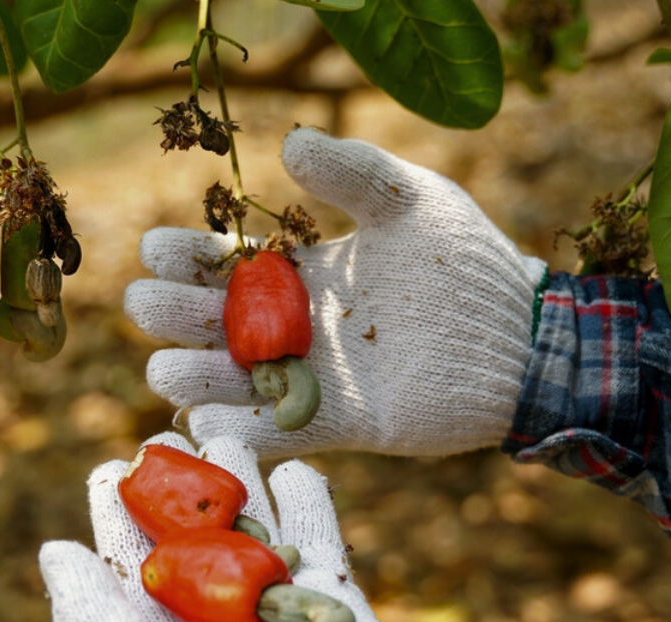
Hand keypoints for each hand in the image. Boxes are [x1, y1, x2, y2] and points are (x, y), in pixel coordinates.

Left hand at [39, 433, 442, 621]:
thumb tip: (55, 549)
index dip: (116, 512)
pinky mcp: (332, 598)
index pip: (129, 559)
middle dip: (183, 485)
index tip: (109, 468)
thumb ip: (87, 612)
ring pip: (255, 524)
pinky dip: (307, 500)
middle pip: (195, 533)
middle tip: (173, 437)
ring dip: (242, 479)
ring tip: (226, 434)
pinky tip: (294, 468)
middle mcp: (216, 617)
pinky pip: (317, 535)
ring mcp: (277, 605)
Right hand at [127, 128, 546, 458]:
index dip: (185, 258)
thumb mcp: (411, 199)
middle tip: (150, 304)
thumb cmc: (466, 262)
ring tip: (168, 368)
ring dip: (190, 377)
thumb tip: (290, 141)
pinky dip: (239, 429)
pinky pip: (276, 431)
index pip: (225, 265)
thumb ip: (354, 170)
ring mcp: (312, 377)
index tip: (155, 250)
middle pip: (209, 323)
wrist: (520, 338)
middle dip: (171, 313)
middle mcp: (295, 326)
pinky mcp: (338, 423)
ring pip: (228, 382)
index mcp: (302, 272)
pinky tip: (207, 418)